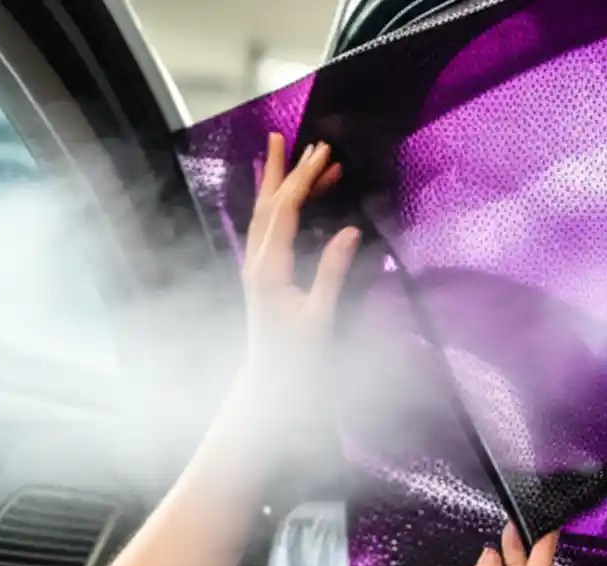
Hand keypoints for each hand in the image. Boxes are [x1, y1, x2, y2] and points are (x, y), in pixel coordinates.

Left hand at [243, 132, 355, 388]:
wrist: (271, 386)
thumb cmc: (298, 359)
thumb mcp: (320, 319)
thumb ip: (333, 274)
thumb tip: (349, 231)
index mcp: (269, 270)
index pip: (285, 211)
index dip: (304, 179)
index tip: (324, 154)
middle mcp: (257, 262)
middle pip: (268, 203)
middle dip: (285, 169)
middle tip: (302, 139)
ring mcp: (257, 267)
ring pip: (267, 214)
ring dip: (282, 182)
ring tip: (299, 154)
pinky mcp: (264, 274)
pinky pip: (271, 228)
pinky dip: (284, 204)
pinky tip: (293, 195)